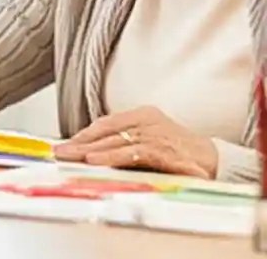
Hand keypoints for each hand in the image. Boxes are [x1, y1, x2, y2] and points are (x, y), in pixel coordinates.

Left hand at [53, 106, 218, 178]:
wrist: (215, 160)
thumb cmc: (176, 149)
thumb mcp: (148, 139)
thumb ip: (123, 142)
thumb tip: (87, 151)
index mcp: (143, 114)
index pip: (106, 122)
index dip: (84, 134)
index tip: (65, 144)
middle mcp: (148, 121)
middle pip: (107, 131)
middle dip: (81, 143)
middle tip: (59, 152)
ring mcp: (158, 135)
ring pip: (117, 141)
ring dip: (93, 150)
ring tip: (75, 156)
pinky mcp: (166, 152)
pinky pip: (135, 153)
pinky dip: (115, 157)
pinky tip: (98, 161)